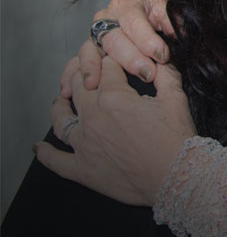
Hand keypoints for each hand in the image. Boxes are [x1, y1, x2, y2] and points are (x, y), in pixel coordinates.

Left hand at [37, 56, 195, 205]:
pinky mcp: (81, 168)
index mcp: (114, 97)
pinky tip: (40, 146)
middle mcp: (93, 117)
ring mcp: (84, 143)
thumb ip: (165, 73)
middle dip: (86, 72)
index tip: (116, 59)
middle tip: (91, 71)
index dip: (113, 59)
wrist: (176, 177)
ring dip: (59, 104)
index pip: (107, 67)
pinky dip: (45, 152)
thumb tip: (157, 59)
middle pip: (80, 85)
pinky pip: (55, 160)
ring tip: (60, 99)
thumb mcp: (176, 99)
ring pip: (60, 117)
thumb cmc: (177, 140)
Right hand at [61, 0, 172, 96]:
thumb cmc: (166, 14)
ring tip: (94, 84)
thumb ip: (174, 19)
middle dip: (131, 59)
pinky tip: (68, 90)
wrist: (158, 16)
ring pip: (90, 50)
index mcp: (128, 4)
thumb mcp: (173, 11)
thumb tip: (178, 30)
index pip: (133, 21)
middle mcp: (108, 18)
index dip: (147, 40)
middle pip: (113, 39)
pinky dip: (71, 75)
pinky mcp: (92, 51)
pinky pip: (77, 62)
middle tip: (147, 74)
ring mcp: (97, 35)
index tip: (162, 55)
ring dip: (91, 68)